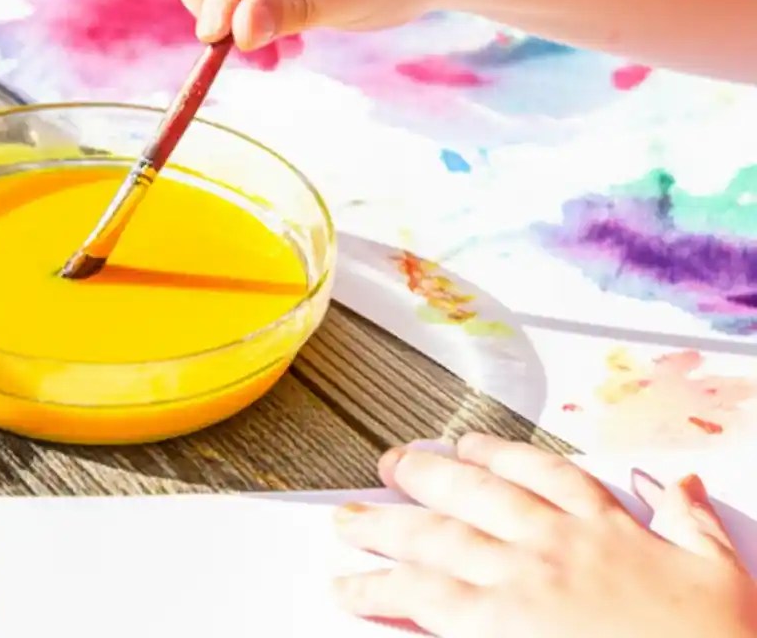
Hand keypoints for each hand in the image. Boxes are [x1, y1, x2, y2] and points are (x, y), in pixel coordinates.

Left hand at [332, 433, 756, 637]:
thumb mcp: (719, 573)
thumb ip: (692, 521)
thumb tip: (682, 481)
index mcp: (603, 527)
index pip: (541, 474)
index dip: (498, 454)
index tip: (467, 445)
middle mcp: (551, 544)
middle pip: (472, 495)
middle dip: (424, 476)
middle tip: (388, 464)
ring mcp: (517, 582)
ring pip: (435, 540)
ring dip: (385, 527)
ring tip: (346, 521)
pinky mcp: (490, 625)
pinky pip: (420, 600)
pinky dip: (379, 591)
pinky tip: (348, 588)